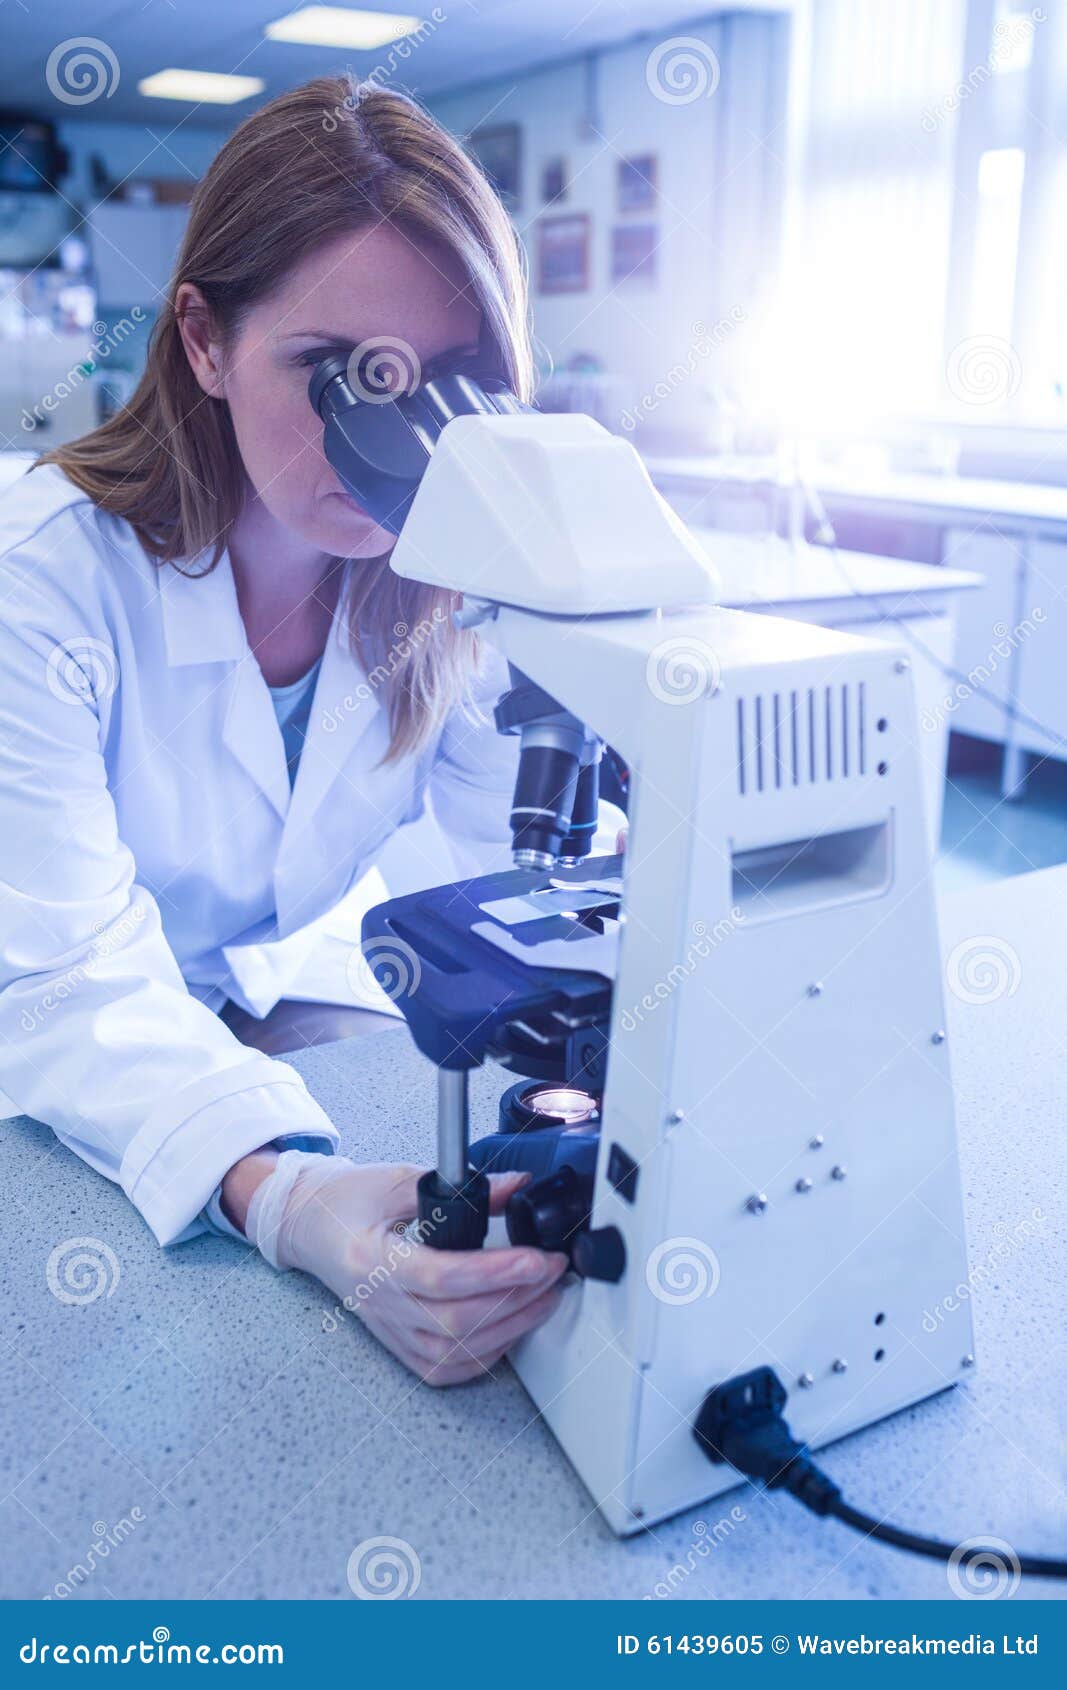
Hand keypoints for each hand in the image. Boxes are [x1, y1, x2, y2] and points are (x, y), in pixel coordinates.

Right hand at [246, 1153, 568, 1384]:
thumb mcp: (399, 1179)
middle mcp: (379, 1304)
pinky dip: (486, 1352)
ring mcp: (388, 1330)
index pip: (440, 1277)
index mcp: (371, 1260)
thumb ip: (461, 1187)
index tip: (536, 1258)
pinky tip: (512, 1327)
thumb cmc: (347, 1203)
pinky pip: (446, 1366)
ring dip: (510, 1327)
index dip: (495, 1272)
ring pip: (455, 1352)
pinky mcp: (398, 1345)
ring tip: (544, 1295)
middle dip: (516, 1299)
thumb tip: (517, 1187)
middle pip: (456, 1322)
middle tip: (552, 1271)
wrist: (309, 1226)